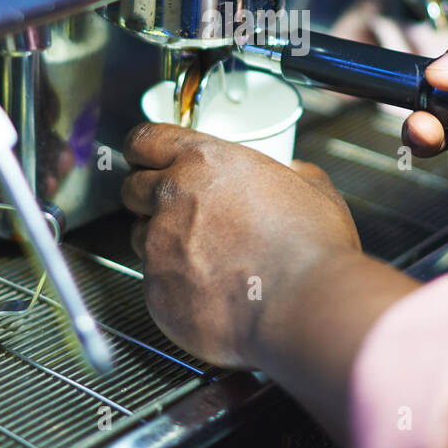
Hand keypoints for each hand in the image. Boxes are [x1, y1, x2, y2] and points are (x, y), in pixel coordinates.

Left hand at [121, 123, 361, 367]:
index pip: (146, 140)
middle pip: (132, 187)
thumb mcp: (314, 190)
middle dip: (147, 196)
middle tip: (176, 210)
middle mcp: (173, 197)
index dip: (143, 150)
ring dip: (158, 240)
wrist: (301, 307)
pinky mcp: (156, 289)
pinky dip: (172, 284)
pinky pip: (153, 280)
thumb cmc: (309, 251)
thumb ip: (296, 174)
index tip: (146, 158)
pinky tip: (206, 289)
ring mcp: (159, 245)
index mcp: (206, 162)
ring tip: (200, 256)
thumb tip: (297, 173)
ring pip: (138, 235)